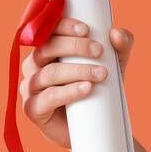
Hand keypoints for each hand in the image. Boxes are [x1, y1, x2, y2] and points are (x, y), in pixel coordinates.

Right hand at [18, 17, 134, 149]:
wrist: (90, 125)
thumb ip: (120, 45)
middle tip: (99, 51)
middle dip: (75, 47)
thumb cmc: (97, 87)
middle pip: (46, 49)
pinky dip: (68, 92)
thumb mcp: (114, 63)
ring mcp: (30, 88)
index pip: (47, 30)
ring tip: (101, 74)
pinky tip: (86, 88)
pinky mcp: (33, 109)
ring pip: (49, 73)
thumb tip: (117, 33)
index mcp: (46, 49)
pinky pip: (48, 98)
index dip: (63, 26)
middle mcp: (33, 65)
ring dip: (77, 70)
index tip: (86, 29)